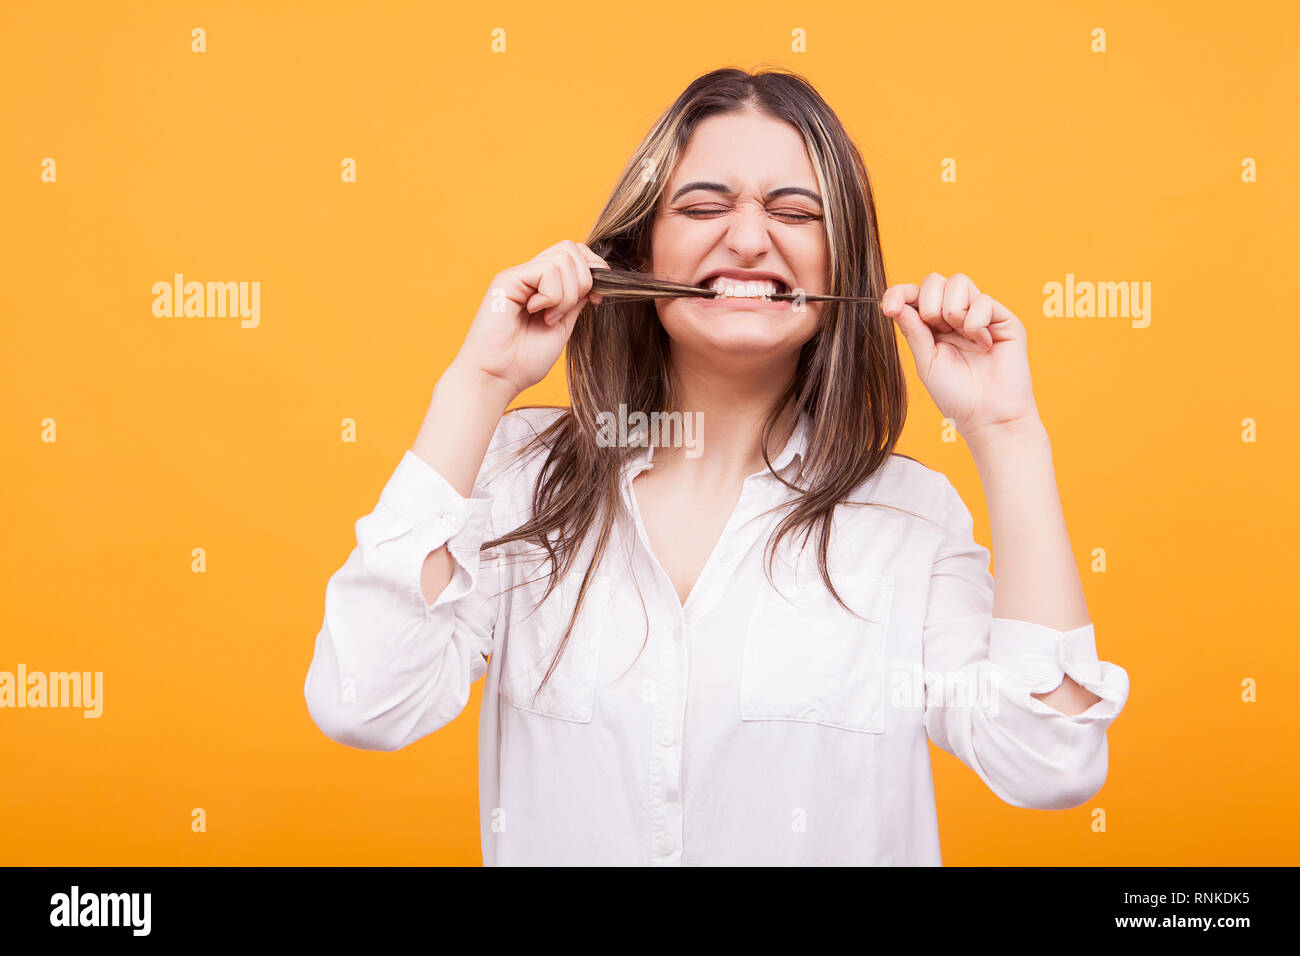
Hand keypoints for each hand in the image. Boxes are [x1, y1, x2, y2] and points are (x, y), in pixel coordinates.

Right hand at [453, 239, 607, 400]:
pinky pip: (547, 271)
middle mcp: (530, 275)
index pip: (576, 254)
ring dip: (567, 294)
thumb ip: (576, 300)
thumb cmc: (524, 361)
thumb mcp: (563, 326)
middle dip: (585, 280)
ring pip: (564, 259)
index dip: (594, 270)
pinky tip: (535, 311)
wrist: (496, 378)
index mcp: (544, 285)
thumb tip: (595, 278)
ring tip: (549, 317)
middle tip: (566, 311)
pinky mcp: (507, 279)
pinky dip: (552, 296)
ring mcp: (519, 275)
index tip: (596, 300)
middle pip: (572, 249)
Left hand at [880, 272, 1040, 444]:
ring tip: (962, 337)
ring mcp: (981, 314)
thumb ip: (913, 330)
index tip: (890, 307)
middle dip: (928, 304)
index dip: (900, 293)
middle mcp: (956, 315)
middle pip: (935, 280)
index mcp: (933, 326)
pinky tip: (984, 345)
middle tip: (938, 332)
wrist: (988, 416)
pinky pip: (983, 301)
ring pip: (958, 282)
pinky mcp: (1004, 319)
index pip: (915, 294)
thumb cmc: (957, 395)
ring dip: (952, 311)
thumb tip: (895, 303)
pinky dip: (976, 323)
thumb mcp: (926, 361)